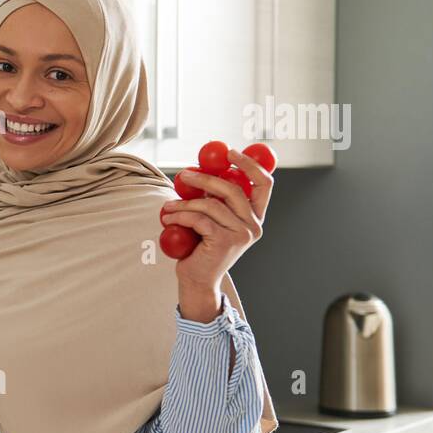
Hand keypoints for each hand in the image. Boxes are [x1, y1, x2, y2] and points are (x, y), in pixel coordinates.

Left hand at [159, 148, 272, 291]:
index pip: (264, 184)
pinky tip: (168, 219)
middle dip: (206, 178)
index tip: (231, 153)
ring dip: (185, 202)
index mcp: (255, 217)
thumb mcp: (213, 220)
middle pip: (233, 189)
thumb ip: (216, 201)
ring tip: (168, 206)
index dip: (250, 165)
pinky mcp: (225, 242)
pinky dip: (180, 216)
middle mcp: (254, 225)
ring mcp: (242, 235)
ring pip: (211, 205)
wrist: (197, 280)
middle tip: (184, 174)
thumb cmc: (202, 248)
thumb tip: (199, 170)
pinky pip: (199, 219)